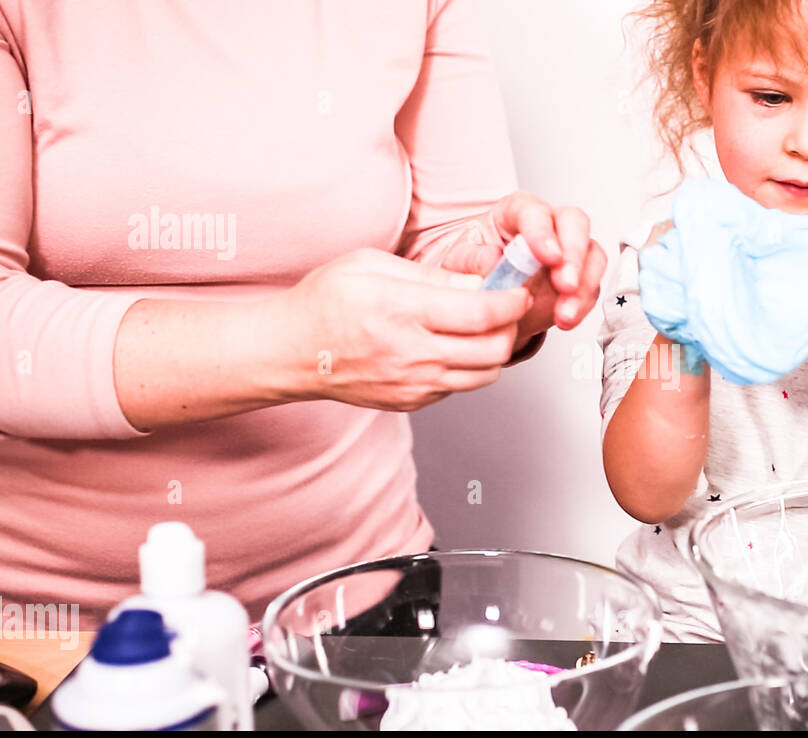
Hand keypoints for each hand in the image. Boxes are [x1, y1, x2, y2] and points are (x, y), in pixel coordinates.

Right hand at [272, 248, 530, 411]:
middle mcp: (412, 354)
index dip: (512, 300)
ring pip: (486, 375)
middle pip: (494, 349)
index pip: (483, 312)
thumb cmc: (325, 302)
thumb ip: (431, 275)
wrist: (290, 352)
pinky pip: (460, 386)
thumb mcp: (371, 265)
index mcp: (402, 311)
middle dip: (511, 326)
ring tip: (481, 327)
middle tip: (505, 307)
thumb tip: (479, 283)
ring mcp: (413, 384)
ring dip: (494, 350)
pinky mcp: (412, 402)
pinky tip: (452, 345)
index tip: (517, 290)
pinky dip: (469, 367)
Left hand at [440, 192, 606, 342]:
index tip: (547, 256)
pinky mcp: (579, 276)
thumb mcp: (459, 262)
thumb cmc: (474, 266)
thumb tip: (492, 261)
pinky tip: (566, 318)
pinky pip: (590, 286)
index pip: (534, 212)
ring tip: (565, 313)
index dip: (542, 233)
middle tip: (564, 285)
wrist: (486, 293)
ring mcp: (568, 249)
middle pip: (574, 223)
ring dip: (582, 286)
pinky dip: (582, 305)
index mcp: (516, 211)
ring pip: (591, 255)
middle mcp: (548, 224)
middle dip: (573, 256)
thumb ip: (472, 259)